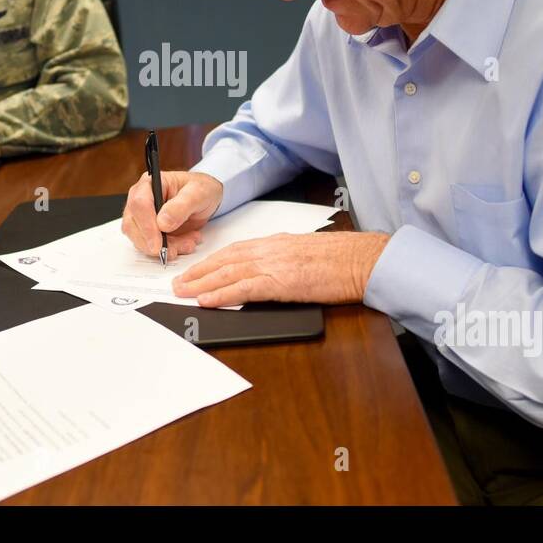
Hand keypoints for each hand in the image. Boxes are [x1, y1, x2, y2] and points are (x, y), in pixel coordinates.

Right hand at [121, 170, 222, 262]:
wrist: (205, 200)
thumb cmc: (201, 190)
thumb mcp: (199, 193)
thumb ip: (181, 206)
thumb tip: (162, 223)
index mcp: (150, 184)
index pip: (139, 203)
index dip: (146, 225)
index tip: (158, 243)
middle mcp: (140, 199)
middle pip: (133, 224)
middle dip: (153, 242)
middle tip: (173, 251)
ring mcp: (141, 217)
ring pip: (139, 239)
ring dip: (163, 248)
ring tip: (188, 244)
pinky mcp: (147, 232)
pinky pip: (149, 246)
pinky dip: (167, 250)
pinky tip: (184, 244)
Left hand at [173, 231, 390, 307]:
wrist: (365, 260)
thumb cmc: (343, 259)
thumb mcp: (306, 254)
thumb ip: (283, 260)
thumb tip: (267, 274)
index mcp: (276, 243)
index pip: (234, 251)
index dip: (210, 262)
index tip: (194, 271)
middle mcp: (270, 250)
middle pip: (225, 260)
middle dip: (198, 273)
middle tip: (177, 284)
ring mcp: (276, 265)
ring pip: (229, 273)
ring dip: (202, 284)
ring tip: (182, 292)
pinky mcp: (283, 282)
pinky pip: (246, 287)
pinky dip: (223, 293)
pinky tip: (208, 299)